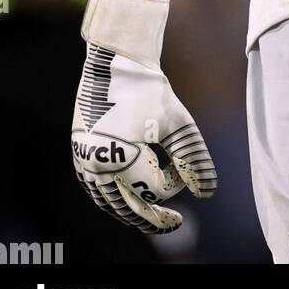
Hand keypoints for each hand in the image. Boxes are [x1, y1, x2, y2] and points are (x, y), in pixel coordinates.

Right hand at [71, 0, 216, 234]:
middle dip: (153, 218)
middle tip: (176, 224)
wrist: (116, 63)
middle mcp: (98, 166)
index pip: (154, 191)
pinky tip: (129, 196)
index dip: (173, 183)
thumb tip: (208, 192)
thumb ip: (192, 159)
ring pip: (109, 202)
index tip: (179, 163)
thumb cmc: (151, 92)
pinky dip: (113, 197)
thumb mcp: (178, 125)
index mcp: (122, 159)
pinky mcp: (79, 154)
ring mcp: (84, 162)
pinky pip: (95, 189)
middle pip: (128, 207)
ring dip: (131, 211)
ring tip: (152, 216)